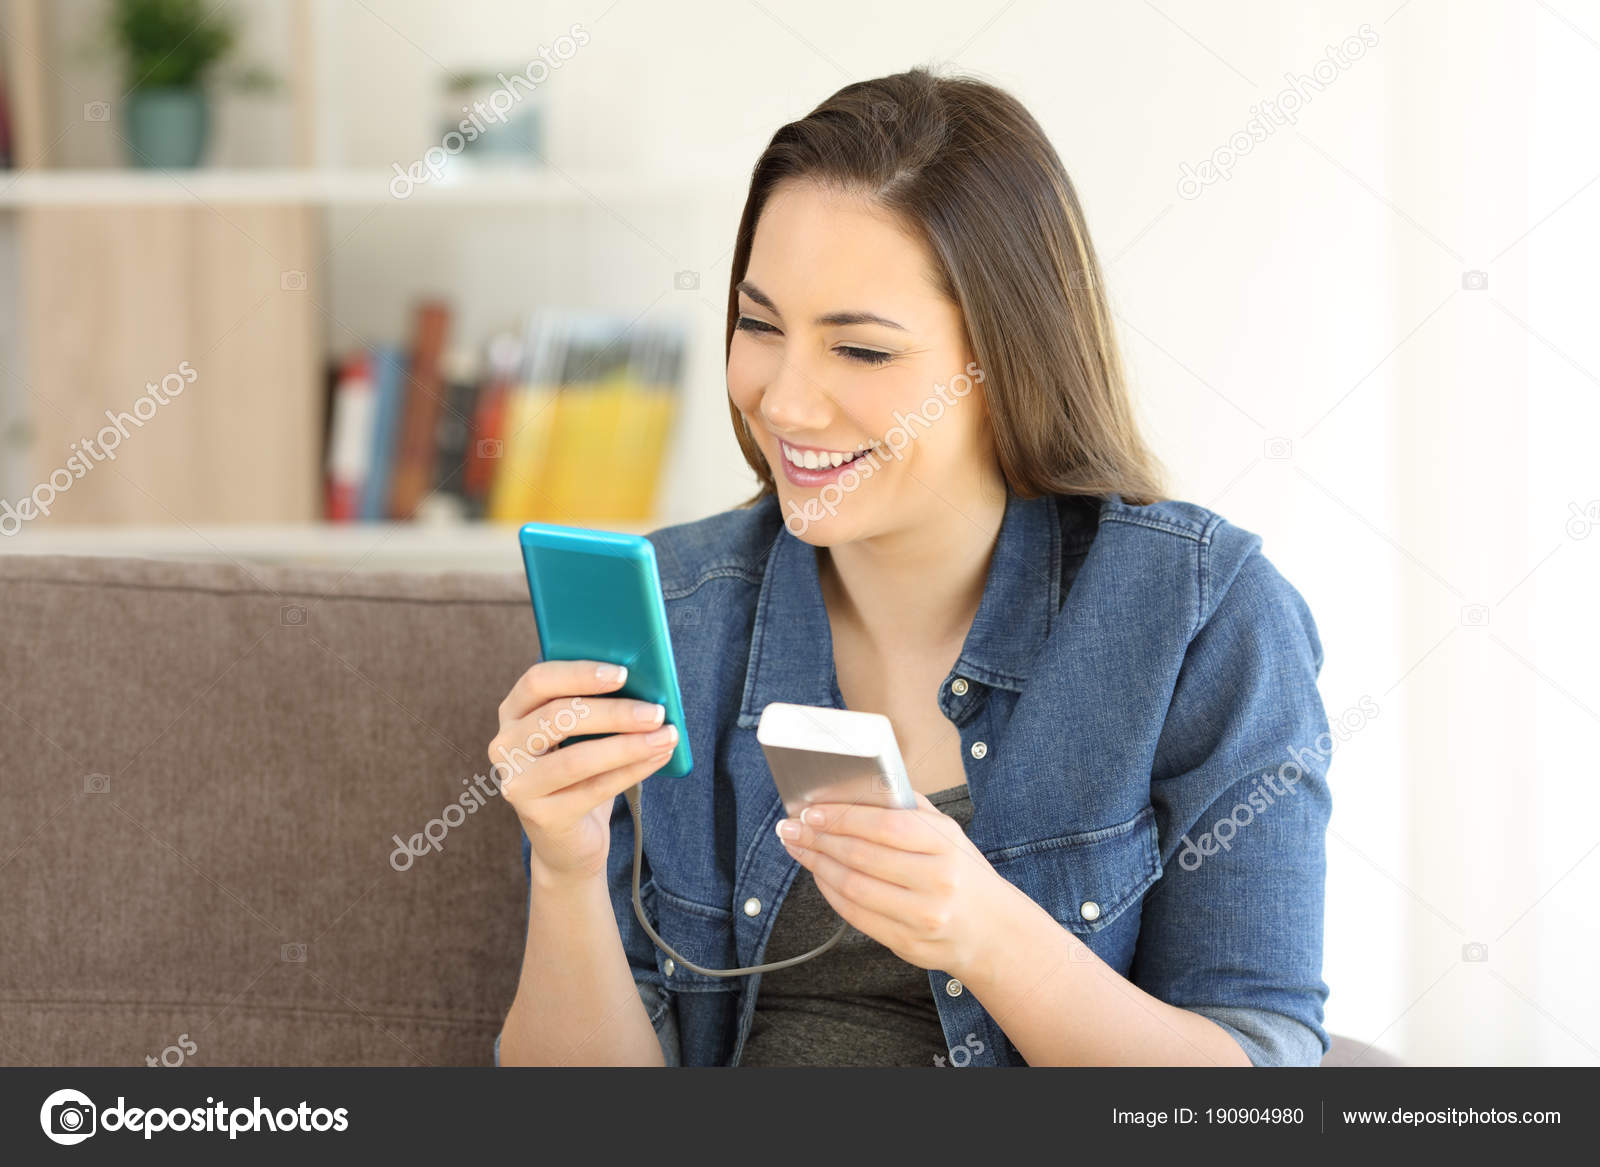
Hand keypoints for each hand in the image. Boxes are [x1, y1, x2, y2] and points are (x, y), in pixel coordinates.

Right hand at [490, 659, 679, 884]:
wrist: (567, 839)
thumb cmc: (579, 772)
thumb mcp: (581, 735)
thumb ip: (598, 706)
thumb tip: (646, 686)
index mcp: (513, 712)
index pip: (538, 681)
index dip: (580, 674)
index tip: (623, 673)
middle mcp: (505, 746)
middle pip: (557, 717)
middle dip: (614, 712)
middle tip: (657, 712)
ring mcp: (518, 784)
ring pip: (576, 759)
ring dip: (629, 745)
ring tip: (667, 736)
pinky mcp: (542, 817)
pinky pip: (594, 789)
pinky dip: (633, 771)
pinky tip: (659, 758)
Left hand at [775, 791, 1023, 981]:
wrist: (992, 932)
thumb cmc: (962, 874)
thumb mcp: (948, 835)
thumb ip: (909, 809)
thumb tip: (856, 788)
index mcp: (946, 845)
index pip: (885, 824)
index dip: (842, 816)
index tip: (811, 810)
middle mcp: (936, 881)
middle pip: (862, 855)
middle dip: (818, 838)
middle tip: (791, 827)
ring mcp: (922, 916)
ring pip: (853, 886)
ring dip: (817, 864)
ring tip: (798, 847)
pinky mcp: (907, 943)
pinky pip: (855, 915)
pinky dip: (829, 891)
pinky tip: (818, 874)